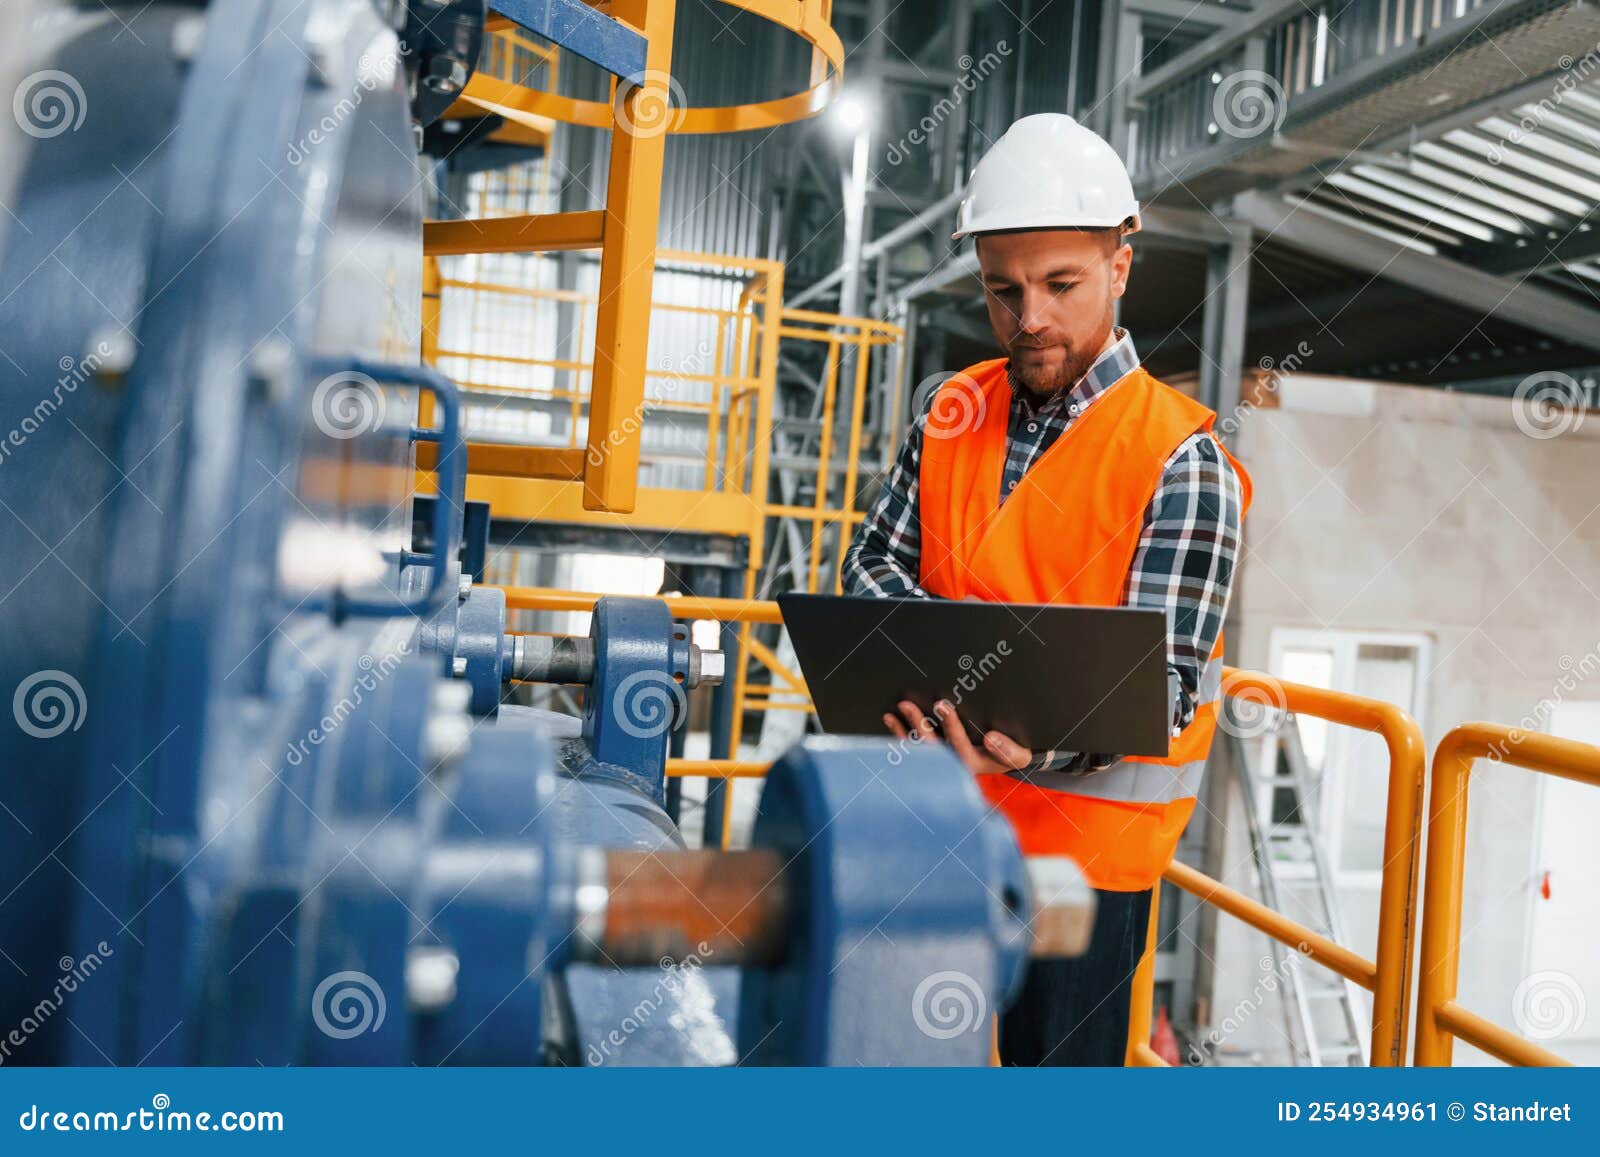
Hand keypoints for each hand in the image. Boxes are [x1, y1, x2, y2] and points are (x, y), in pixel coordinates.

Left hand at [882, 699, 1032, 775]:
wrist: (1004, 762)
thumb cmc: (1010, 755)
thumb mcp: (1017, 754)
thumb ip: (1008, 749)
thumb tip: (992, 738)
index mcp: (972, 764)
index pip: (958, 744)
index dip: (949, 725)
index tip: (942, 705)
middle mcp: (951, 765)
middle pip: (931, 747)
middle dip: (918, 725)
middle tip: (907, 705)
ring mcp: (939, 762)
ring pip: (917, 749)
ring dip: (902, 731)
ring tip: (892, 713)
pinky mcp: (932, 757)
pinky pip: (911, 749)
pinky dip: (899, 734)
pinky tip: (890, 719)